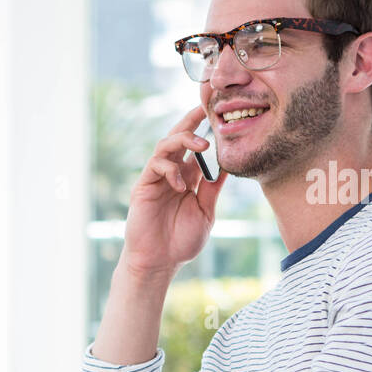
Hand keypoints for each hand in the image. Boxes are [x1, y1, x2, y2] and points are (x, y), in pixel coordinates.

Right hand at [121, 105, 227, 278]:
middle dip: (190, 121)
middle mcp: (172, 173)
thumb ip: (213, 187)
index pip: (196, 147)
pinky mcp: (144, 186)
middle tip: (205, 109)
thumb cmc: (181, 240)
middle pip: (179, 138)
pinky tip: (181, 185)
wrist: (159, 262)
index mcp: (188, 177)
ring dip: (183, 139)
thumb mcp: (206, 211)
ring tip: (202, 145)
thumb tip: (227, 164)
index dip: (204, 129)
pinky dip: (170, 169)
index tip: (218, 112)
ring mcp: (156, 178)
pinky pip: (155, 166)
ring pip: (165, 145)